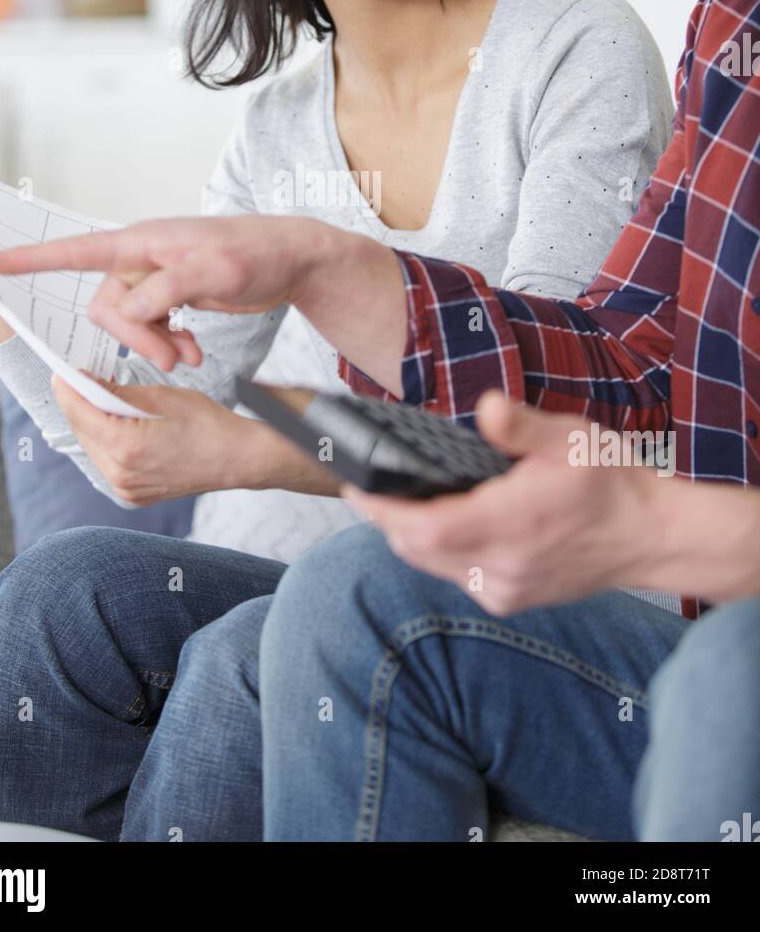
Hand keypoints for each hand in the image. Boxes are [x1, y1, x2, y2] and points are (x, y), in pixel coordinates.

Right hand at [0, 215, 335, 370]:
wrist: (291, 259)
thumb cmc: (256, 253)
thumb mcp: (214, 271)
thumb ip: (165, 290)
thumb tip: (126, 310)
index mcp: (143, 242)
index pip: (79, 250)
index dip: (36, 258)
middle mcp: (143, 257)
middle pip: (108, 306)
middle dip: (134, 338)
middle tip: (172, 360)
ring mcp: (158, 276)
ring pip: (129, 322)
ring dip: (153, 345)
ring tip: (190, 356)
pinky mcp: (173, 293)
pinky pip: (150, 325)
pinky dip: (166, 342)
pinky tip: (192, 351)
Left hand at [50, 373, 273, 504]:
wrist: (237, 458)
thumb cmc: (207, 423)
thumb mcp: (160, 395)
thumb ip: (117, 391)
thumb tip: (87, 383)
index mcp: (126, 446)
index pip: (79, 412)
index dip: (66, 389)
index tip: (60, 371)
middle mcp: (120, 473)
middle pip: (81, 431)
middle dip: (78, 404)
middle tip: (80, 380)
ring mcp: (125, 488)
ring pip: (92, 448)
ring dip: (91, 423)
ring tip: (99, 399)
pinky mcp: (133, 494)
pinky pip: (106, 463)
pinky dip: (106, 441)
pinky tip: (116, 424)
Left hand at [340, 390, 659, 614]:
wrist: (652, 537)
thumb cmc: (612, 483)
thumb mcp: (570, 438)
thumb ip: (521, 426)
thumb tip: (484, 409)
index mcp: (511, 522)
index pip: (422, 527)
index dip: (380, 509)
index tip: (353, 485)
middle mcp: (502, 565)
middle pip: (416, 550)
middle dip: (387, 518)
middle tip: (367, 485)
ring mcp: (506, 588)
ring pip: (433, 566)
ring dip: (410, 536)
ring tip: (395, 499)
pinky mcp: (512, 598)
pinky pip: (457, 577)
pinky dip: (439, 552)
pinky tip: (442, 525)